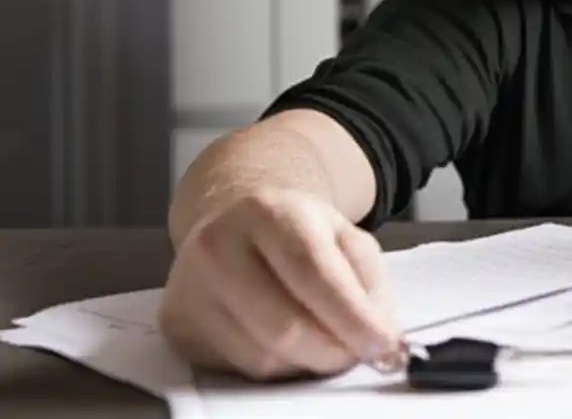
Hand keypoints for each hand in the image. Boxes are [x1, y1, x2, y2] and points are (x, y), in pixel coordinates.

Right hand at [159, 188, 400, 379]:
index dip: (352, 317)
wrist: (230, 218)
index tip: (384, 345)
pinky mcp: (177, 325)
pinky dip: (277, 366)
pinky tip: (286, 342)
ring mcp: (189, 288)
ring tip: (324, 341)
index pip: (312, 272)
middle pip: (283, 326)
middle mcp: (218, 246)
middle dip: (333, 351)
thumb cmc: (295, 230)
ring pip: (262, 357)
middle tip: (359, 354)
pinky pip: (238, 368)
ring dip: (307, 362)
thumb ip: (369, 284)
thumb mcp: (344, 236)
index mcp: (267, 212)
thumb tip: (382, 340)